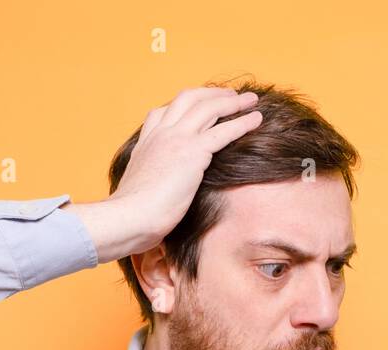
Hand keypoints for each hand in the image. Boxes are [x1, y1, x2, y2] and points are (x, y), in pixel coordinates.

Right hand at [109, 85, 262, 254]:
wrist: (130, 217)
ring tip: (251, 99)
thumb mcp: (138, 188)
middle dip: (211, 93)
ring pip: (209, 108)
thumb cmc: (133, 214)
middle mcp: (161, 133)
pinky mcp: (192, 152)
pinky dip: (242, 122)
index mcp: (146, 141)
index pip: (162, 112)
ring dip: (232, 101)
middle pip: (188, 99)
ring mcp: (177, 139)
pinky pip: (223, 131)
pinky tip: (257, 118)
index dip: (183, 105)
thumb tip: (156, 192)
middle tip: (230, 95)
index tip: (198, 105)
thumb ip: (150, 180)